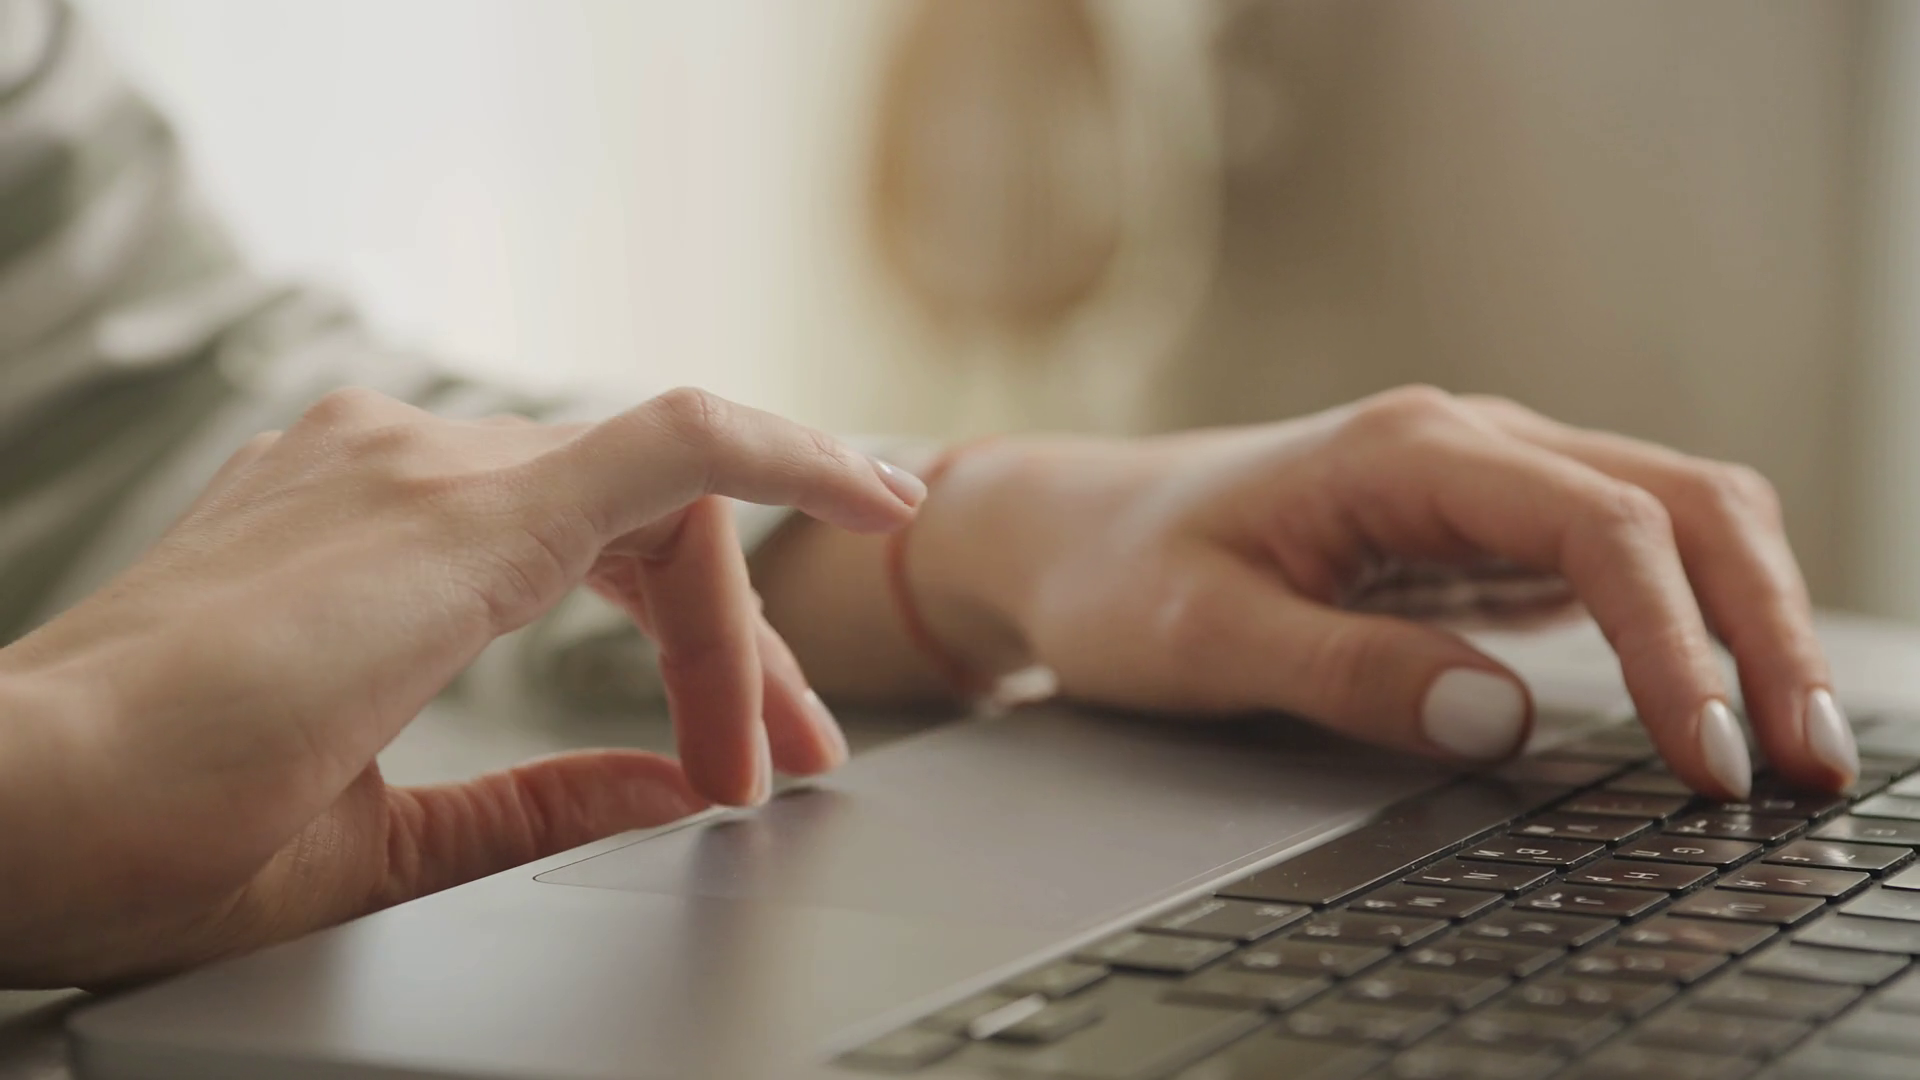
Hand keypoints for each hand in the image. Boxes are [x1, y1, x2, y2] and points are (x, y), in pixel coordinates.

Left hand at [0, 387, 919, 986]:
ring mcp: (359, 461)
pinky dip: (578, 567)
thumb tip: (675, 794)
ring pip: (586, 503)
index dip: (814, 468)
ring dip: (665, 612)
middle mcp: (408, 466)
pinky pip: (503, 495)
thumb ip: (561, 802)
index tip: (895, 514)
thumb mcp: (385, 849)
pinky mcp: (323, 483)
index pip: (684, 450)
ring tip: (716, 740)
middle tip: (778, 768)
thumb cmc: (154, 834)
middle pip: (654, 509)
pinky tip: (598, 654)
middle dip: (735, 639)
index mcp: (447, 537)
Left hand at [906, 387, 1850, 799]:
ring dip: (1741, 621)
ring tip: (1789, 743)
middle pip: (1678, 503)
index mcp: (1406, 451)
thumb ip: (1347, 675)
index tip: (1707, 757)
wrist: (1066, 535)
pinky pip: (1619, 560)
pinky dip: (1687, 623)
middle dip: (1759, 625)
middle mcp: (1465, 446)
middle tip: (1808, 761)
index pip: (1599, 527)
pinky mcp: (1479, 535)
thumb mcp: (1204, 640)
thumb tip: (1500, 718)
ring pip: (1669, 520)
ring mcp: (1481, 485)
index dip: (1676, 643)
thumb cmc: (1117, 577)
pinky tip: (1710, 700)